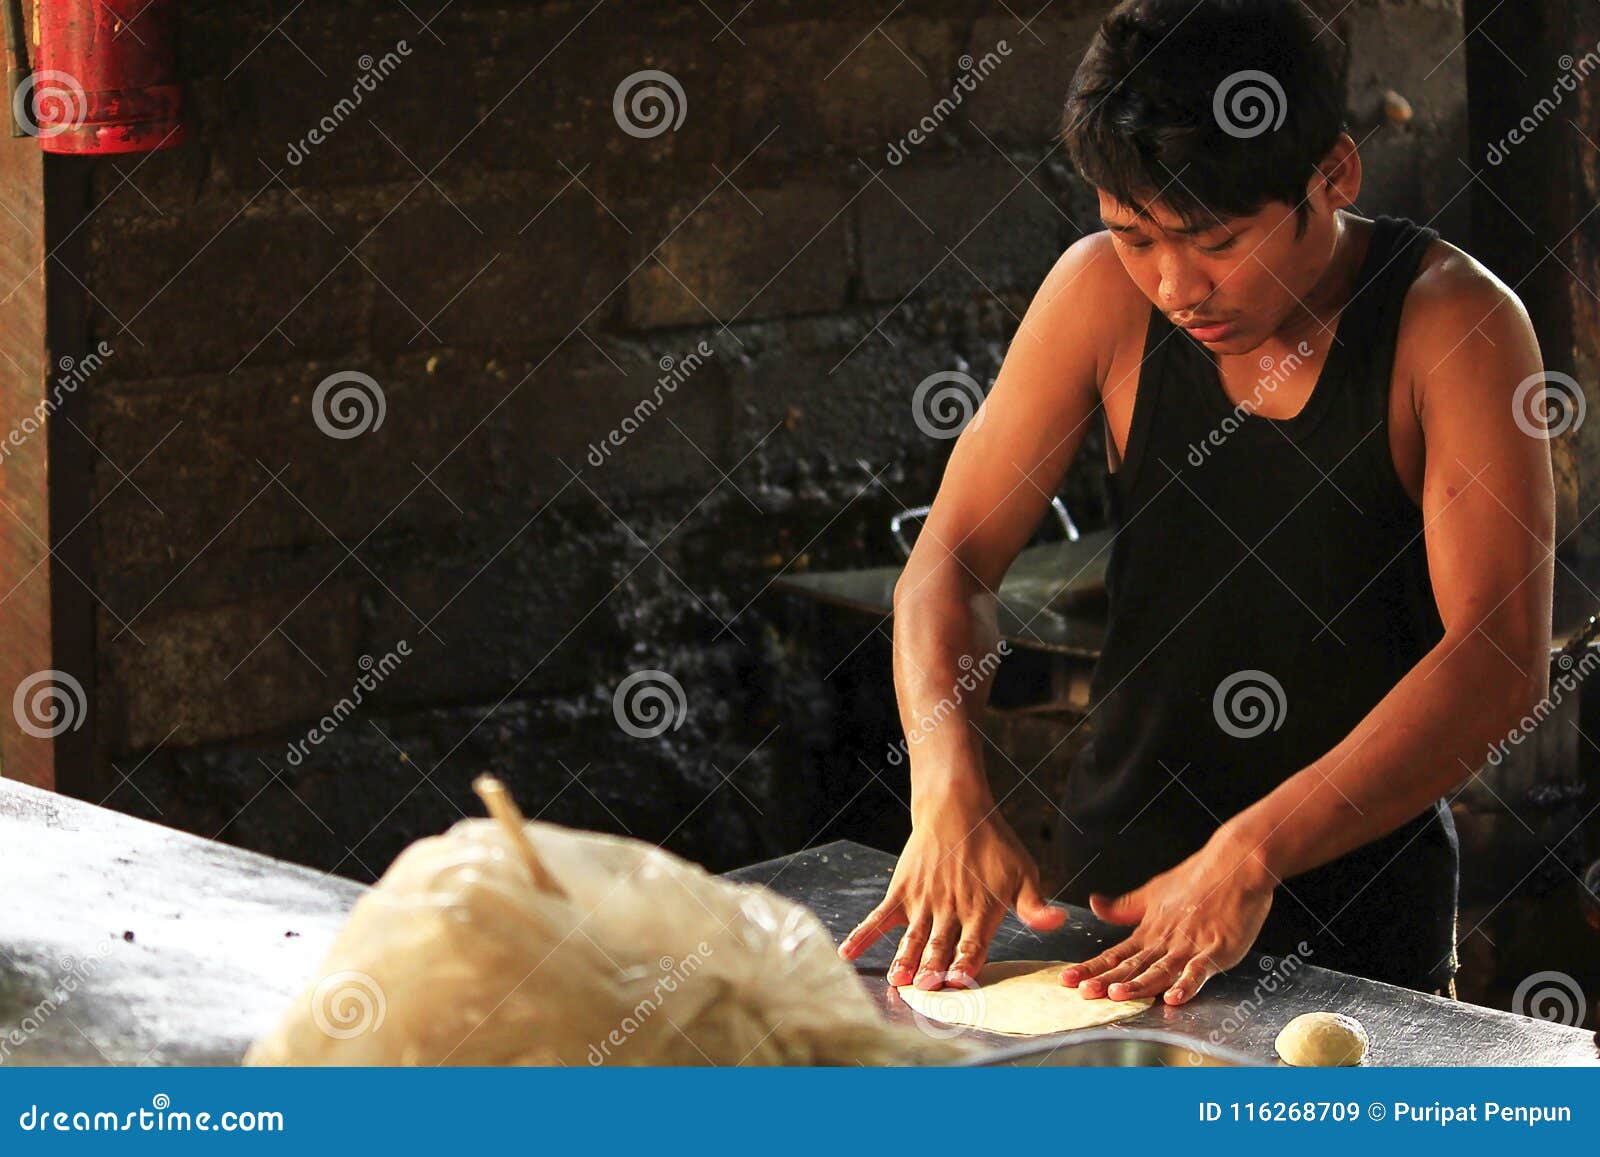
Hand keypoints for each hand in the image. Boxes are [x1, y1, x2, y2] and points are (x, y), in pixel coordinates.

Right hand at [837, 803, 1066, 988]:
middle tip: (925, 990)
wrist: (956, 808)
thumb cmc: (994, 844)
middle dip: (933, 969)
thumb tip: (1058, 922)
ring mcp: (923, 901)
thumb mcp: (1024, 872)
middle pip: (940, 946)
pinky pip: (879, 917)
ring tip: (898, 980)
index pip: (973, 945)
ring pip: (912, 936)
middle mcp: (950, 909)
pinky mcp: (902, 891)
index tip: (960, 983)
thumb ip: (1034, 905)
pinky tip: (847, 953)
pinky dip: (863, 935)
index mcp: (981, 910)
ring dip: (905, 959)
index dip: (966, 965)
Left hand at [1060, 828, 1274, 1005]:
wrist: (1235, 864)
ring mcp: (1190, 945)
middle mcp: (1165, 940)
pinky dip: (1186, 984)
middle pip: (1132, 966)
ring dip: (1139, 985)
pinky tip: (1174, 998)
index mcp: (1150, 930)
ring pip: (1160, 970)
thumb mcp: (1153, 892)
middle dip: (1107, 981)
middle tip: (1083, 993)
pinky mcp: (1216, 949)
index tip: (1067, 979)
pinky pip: (1199, 970)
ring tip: (1118, 996)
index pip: (1115, 954)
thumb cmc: (1198, 879)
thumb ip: (1124, 907)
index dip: (1091, 968)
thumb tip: (1094, 904)